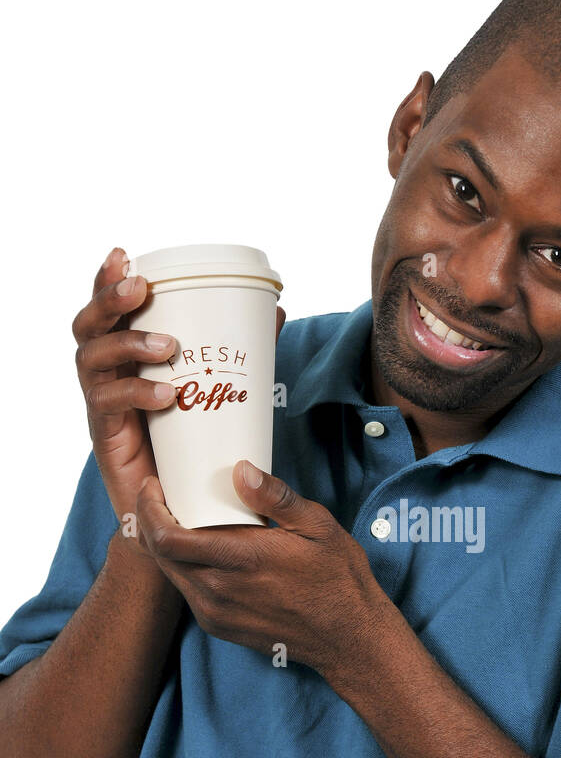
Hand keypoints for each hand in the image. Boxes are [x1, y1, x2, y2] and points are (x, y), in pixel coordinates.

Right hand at [73, 247, 285, 525]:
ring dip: (127, 344)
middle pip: (87, 326)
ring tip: (166, 347)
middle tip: (140, 288)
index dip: (106, 279)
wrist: (179, 504)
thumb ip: (240, 351)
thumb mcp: (217, 386)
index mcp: (124, 355)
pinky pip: (108, 406)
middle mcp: (105, 374)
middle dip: (108, 300)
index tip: (125, 253)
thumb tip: (276, 312)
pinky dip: (136, 394)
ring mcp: (101, 404)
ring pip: (91, 359)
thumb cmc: (193, 439)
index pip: (106, 309)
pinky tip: (165, 393)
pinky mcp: (107, 437)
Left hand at [134, 463, 386, 676]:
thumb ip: (275, 498)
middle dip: (151, 521)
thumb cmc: (338, 580)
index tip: (155, 486)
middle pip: (158, 554)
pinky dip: (185, 567)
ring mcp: (215, 613)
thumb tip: (240, 469)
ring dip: (167, 545)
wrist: (348, 638)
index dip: (149, 509)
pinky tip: (203, 552)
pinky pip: (187, 592)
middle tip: (163, 497)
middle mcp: (219, 590)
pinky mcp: (218, 627)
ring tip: (182, 521)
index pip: (166, 538)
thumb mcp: (318, 526)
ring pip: (170, 573)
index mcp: (241, 560)